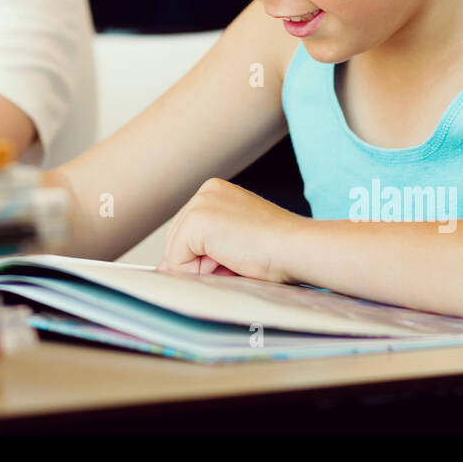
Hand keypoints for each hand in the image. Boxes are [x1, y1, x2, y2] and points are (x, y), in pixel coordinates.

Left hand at [156, 178, 305, 283]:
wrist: (298, 248)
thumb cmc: (278, 251)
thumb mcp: (234, 245)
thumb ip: (201, 251)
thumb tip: (165, 268)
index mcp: (217, 192)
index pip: (189, 233)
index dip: (207, 256)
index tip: (238, 254)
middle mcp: (206, 191)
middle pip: (177, 241)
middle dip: (200, 262)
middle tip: (238, 259)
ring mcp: (200, 203)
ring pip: (175, 251)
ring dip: (200, 267)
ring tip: (236, 259)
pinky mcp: (196, 220)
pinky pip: (176, 260)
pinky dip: (197, 271)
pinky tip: (228, 259)